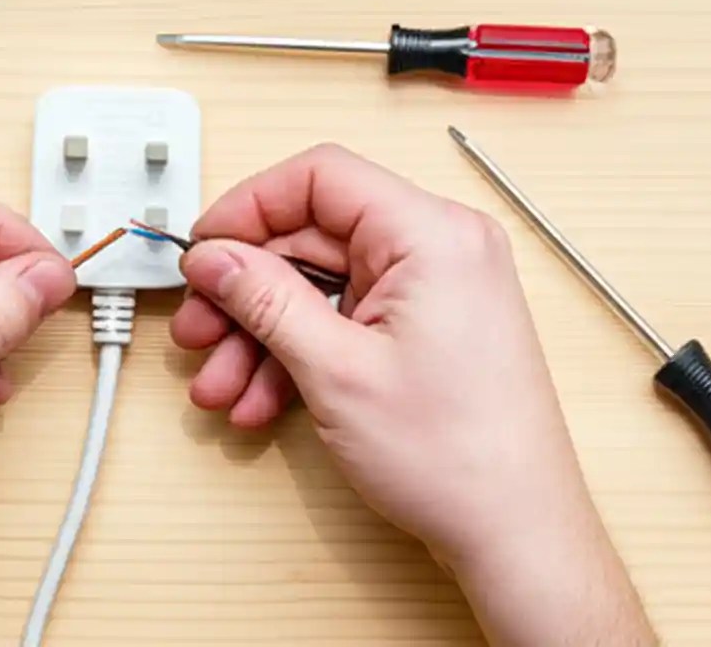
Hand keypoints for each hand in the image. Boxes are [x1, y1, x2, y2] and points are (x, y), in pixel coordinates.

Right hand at [172, 144, 653, 645]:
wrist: (513, 532)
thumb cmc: (456, 458)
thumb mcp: (334, 370)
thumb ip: (264, 298)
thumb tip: (213, 256)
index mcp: (431, 235)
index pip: (319, 178)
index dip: (247, 209)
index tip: (202, 250)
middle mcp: (438, 249)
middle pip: (310, 238)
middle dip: (243, 293)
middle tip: (198, 330)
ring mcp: (432, 290)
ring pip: (317, 287)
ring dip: (259, 336)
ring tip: (221, 387)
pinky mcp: (423, 328)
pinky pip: (342, 320)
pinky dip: (296, 355)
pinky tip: (259, 400)